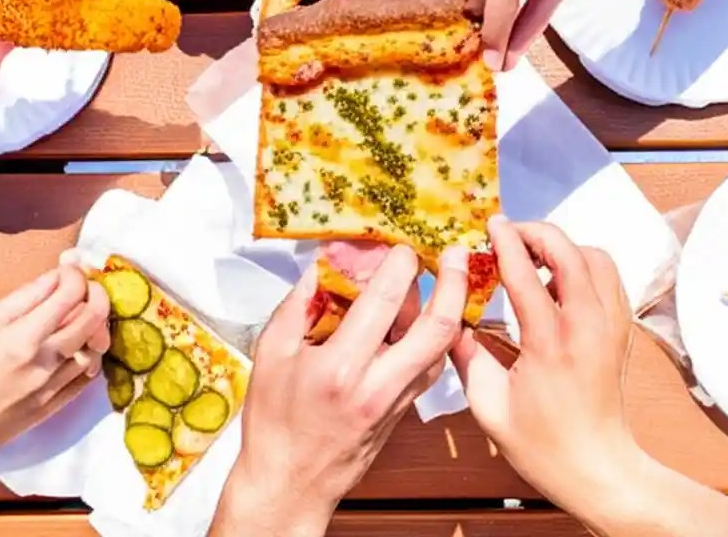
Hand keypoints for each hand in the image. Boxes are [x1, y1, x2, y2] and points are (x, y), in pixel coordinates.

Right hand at [0, 266, 110, 482]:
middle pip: (93, 317)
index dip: (76, 275)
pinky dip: (91, 356)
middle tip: (86, 288)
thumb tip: (56, 276)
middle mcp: (43, 360)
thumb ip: (25, 297)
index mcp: (21, 336)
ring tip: (82, 318)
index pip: (69, 294)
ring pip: (96, 346)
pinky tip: (79, 348)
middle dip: (96, 294)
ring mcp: (53, 385)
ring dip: (96, 326)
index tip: (70, 271)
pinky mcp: (56, 406)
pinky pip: (89, 376)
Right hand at [210, 245, 467, 534]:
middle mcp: (376, 385)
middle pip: (436, 328)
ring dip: (449, 310)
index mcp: (340, 367)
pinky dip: (435, 339)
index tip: (402, 244)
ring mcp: (395, 402)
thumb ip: (299, 304)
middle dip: (453, 284)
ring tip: (445, 279)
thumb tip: (324, 263)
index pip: (384, 302)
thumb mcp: (271, 353)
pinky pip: (430, 368)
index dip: (400, 265)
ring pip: (440, 348)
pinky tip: (427, 319)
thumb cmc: (274, 422)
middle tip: (456, 254)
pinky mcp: (403, 412)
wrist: (290, 483)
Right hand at [450, 217, 638, 510]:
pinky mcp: (621, 331)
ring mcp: (611, 326)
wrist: (597, 467)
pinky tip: (559, 280)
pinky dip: (585, 265)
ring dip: (563, 247)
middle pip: (569, 251)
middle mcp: (588, 326)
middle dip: (537, 233)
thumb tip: (448, 321)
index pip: (526, 273)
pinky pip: (609, 278)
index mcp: (551, 343)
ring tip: (533, 257)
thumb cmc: (542, 444)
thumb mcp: (488, 405)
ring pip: (595, 258)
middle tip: (509, 234)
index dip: (505, 242)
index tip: (490, 224)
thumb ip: (465, 357)